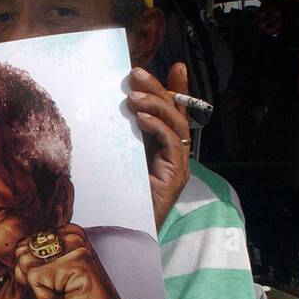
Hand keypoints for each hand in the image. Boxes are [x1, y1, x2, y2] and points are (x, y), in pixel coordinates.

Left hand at [13, 224, 131, 298]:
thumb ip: (34, 261)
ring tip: (66, 296)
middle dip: (37, 282)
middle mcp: (73, 236)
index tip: (60, 284)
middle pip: (24, 254)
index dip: (35, 272)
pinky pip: (34, 282)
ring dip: (42, 292)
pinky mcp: (70, 266)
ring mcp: (74, 249)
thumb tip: (17, 253)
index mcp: (70, 234)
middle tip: (63, 293)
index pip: (26, 245)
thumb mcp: (54, 278)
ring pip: (27, 267)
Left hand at [128, 64, 191, 230]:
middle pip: (176, 113)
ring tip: (134, 96)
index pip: (177, 112)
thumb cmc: (119, 195)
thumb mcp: (122, 157)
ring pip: (177, 125)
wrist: (124, 231)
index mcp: (166, 148)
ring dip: (155, 105)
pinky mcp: (175, 176)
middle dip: (159, 89)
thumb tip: (120, 109)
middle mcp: (177, 155)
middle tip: (137, 73)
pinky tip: (140, 118)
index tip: (176, 67)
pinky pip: (173, 143)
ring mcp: (179, 165)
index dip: (178, 89)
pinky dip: (157, 126)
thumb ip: (125, 136)